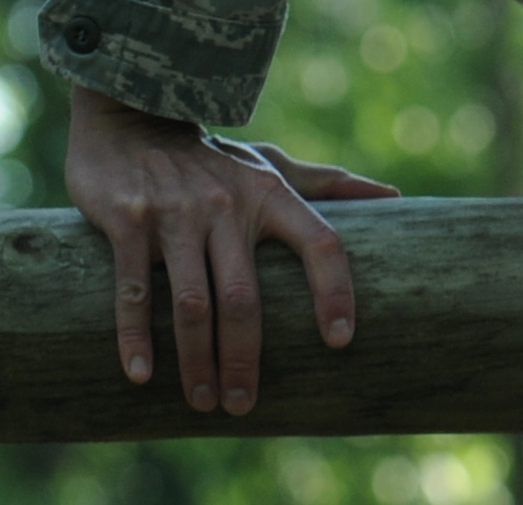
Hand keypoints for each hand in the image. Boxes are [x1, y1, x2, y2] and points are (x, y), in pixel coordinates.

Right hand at [64, 85, 396, 413]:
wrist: (131, 117)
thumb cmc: (210, 157)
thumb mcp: (267, 164)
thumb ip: (325, 185)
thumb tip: (394, 198)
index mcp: (269, 192)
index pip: (319, 241)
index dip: (335, 291)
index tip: (339, 341)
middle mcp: (227, 202)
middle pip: (245, 297)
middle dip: (246, 359)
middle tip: (244, 404)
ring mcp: (175, 212)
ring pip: (193, 304)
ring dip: (198, 361)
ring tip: (203, 400)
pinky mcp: (128, 219)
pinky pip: (136, 290)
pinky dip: (136, 338)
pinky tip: (143, 375)